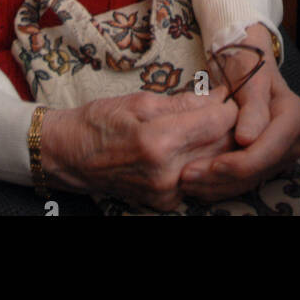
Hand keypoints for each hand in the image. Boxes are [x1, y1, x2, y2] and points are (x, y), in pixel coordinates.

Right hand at [40, 89, 237, 210]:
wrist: (71, 156)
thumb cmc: (102, 121)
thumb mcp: (142, 101)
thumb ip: (186, 102)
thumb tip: (220, 95)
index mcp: (160, 141)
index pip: (217, 123)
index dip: (228, 106)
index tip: (226, 96)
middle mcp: (167, 173)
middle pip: (221, 147)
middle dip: (228, 126)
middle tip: (223, 108)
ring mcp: (166, 193)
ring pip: (213, 165)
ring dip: (219, 145)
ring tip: (210, 126)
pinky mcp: (164, 204)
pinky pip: (197, 180)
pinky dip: (203, 162)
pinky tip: (195, 147)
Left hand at [178, 23, 299, 200]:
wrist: (244, 62)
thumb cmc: (247, 64)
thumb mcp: (250, 78)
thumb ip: (253, 108)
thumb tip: (248, 139)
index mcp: (295, 117)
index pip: (270, 150)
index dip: (243, 163)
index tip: (214, 164)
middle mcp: (293, 139)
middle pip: (259, 169)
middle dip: (224, 176)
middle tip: (188, 174)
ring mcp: (279, 153)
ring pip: (249, 180)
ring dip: (217, 184)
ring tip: (186, 179)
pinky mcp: (264, 163)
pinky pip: (242, 180)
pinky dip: (218, 184)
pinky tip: (196, 182)